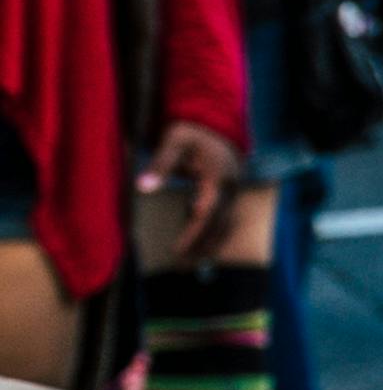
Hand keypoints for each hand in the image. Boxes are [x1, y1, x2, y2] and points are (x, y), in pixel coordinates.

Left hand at [129, 119, 242, 267]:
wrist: (216, 124)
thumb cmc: (192, 133)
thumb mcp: (174, 142)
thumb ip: (160, 164)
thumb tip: (142, 187)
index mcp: (218, 178)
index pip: (208, 213)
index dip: (194, 234)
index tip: (179, 251)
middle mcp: (230, 188)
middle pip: (218, 224)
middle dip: (201, 245)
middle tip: (182, 264)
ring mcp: (233, 192)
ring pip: (224, 224)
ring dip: (210, 243)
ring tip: (192, 262)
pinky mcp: (229, 194)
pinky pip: (224, 219)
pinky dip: (213, 234)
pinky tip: (201, 245)